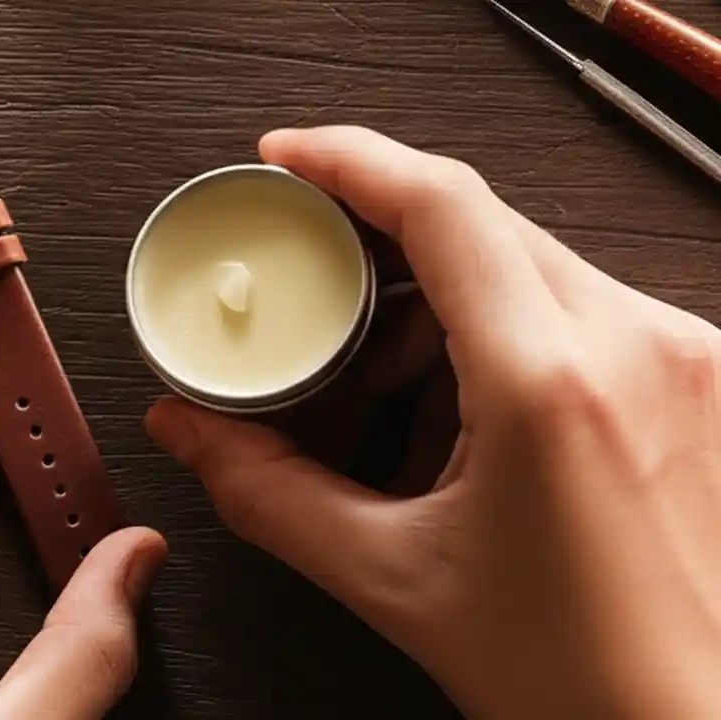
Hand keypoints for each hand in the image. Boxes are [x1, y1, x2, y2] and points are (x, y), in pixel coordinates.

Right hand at [147, 126, 720, 718]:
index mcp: (553, 384)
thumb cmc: (587, 682)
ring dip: (437, 306)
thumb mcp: (396, 581)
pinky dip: (498, 337)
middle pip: (476, 228)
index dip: (347, 160)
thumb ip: (269, 491)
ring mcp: (683, 359)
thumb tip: (189, 430)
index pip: (440, 204)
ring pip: (525, 266)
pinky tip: (463, 419)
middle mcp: (638, 347)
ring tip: (388, 392)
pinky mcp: (699, 380)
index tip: (285, 159)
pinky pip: (575, 311)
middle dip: (377, 255)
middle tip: (316, 304)